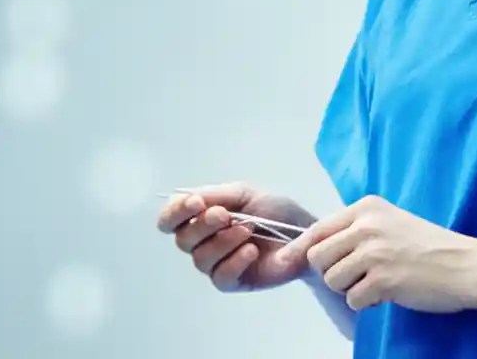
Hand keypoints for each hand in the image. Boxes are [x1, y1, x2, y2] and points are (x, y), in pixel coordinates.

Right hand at [156, 182, 315, 292]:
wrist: (306, 233)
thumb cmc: (276, 211)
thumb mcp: (246, 193)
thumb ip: (216, 194)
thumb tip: (188, 197)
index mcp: (202, 217)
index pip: (170, 219)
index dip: (176, 212)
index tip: (196, 203)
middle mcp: (204, 242)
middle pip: (183, 239)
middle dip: (202, 225)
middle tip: (225, 215)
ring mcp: (217, 264)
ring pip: (201, 258)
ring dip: (223, 241)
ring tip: (249, 230)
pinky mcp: (232, 282)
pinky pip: (220, 276)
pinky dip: (235, 261)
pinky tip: (251, 251)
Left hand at [280, 195, 476, 312]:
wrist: (465, 265)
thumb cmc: (429, 246)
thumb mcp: (390, 223)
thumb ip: (355, 230)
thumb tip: (306, 249)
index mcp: (367, 208)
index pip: (317, 229)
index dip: (301, 249)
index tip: (289, 260)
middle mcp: (367, 226)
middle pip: (318, 257)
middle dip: (332, 271)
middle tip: (357, 275)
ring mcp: (375, 252)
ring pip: (333, 280)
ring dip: (351, 288)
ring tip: (377, 282)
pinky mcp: (383, 279)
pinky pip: (353, 299)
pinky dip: (367, 303)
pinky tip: (388, 293)